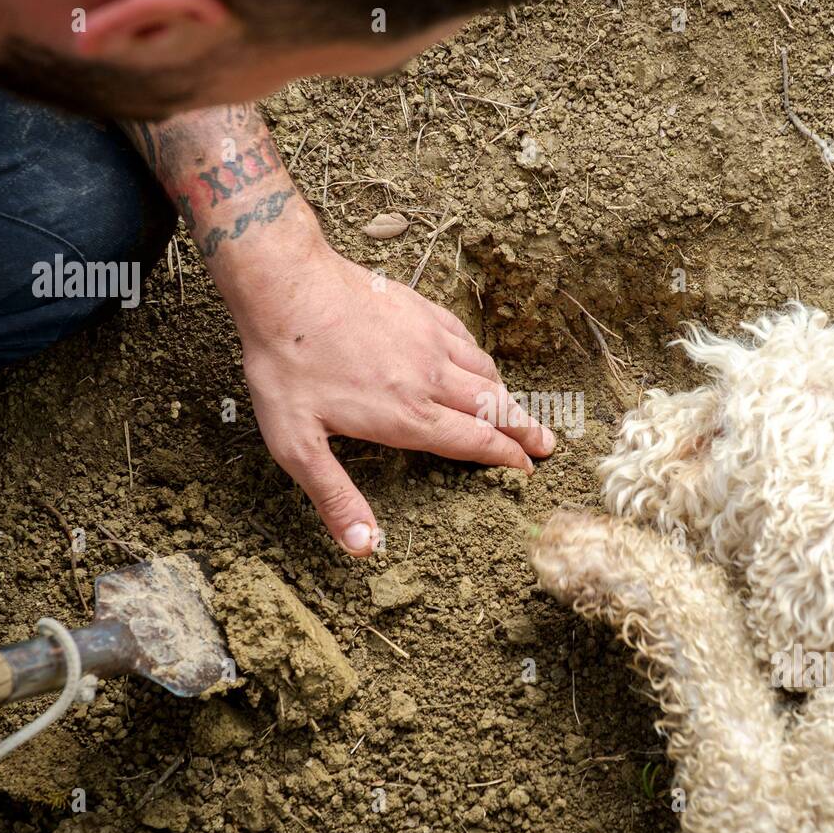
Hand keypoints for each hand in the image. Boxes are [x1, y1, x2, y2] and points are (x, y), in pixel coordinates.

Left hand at [233, 233, 555, 555]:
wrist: (286, 285)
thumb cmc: (286, 365)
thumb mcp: (298, 444)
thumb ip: (334, 496)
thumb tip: (363, 547)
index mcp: (408, 416)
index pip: (474, 442)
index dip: (506, 458)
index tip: (526, 471)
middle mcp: (431, 378)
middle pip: (494, 408)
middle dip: (524, 430)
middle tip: (547, 445)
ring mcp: (430, 340)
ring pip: (485, 373)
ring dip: (506, 396)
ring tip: (516, 411)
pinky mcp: (422, 310)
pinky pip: (466, 339)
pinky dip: (481, 360)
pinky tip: (478, 364)